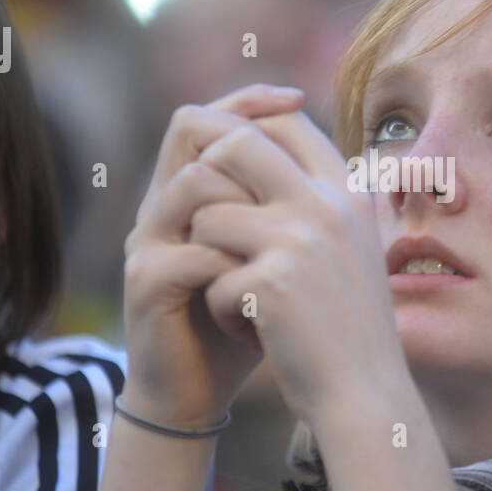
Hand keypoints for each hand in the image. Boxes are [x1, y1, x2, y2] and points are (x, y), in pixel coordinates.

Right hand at [122, 84, 303, 426]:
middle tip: (292, 165)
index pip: (208, 117)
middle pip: (191, 130)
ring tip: (276, 242)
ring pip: (196, 184)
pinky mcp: (144, 283)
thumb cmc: (242, 321)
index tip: (298, 98)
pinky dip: (238, 266)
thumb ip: (287, 212)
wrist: (197, 392)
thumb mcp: (272, 258)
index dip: (249, 99)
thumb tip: (347, 164)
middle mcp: (160, 207)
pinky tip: (261, 290)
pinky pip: (195, 251)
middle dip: (247, 142)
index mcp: (188, 194)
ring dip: (248, 207)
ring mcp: (147, 242)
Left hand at [188, 110, 409, 424]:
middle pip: (235, 143)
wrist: (368, 396)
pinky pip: (213, 276)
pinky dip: (222, 310)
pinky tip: (252, 333)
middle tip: (208, 224)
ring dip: (209, 255)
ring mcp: (300, 240)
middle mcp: (327, 203)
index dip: (243, 133)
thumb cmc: (351, 325)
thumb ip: (317, 201)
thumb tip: (261, 150)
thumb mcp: (350, 248)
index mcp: (348, 190)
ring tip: (237, 293)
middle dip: (207, 179)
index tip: (225, 171)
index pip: (285, 120)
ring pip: (208, 213)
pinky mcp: (271, 283)